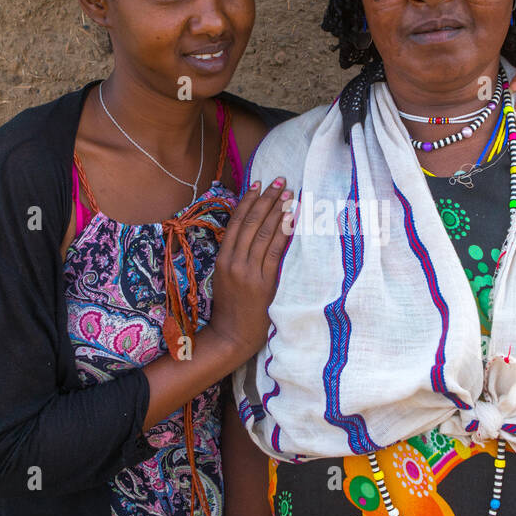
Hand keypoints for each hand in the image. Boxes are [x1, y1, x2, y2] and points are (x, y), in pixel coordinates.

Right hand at [208, 178, 291, 362]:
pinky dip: (285, 231)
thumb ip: (234, 255)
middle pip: (252, 222)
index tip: (259, 183)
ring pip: (264, 233)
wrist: (232, 335)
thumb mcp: (224, 277)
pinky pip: (276, 251)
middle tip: (281, 181)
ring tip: (290, 194)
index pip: (236, 222)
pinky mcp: (264, 283)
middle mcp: (233, 261)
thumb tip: (250, 230)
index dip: (248, 200)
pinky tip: (293, 217)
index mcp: (222, 258)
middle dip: (267, 198)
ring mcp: (248, 272)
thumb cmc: (230, 306)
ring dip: (279, 210)